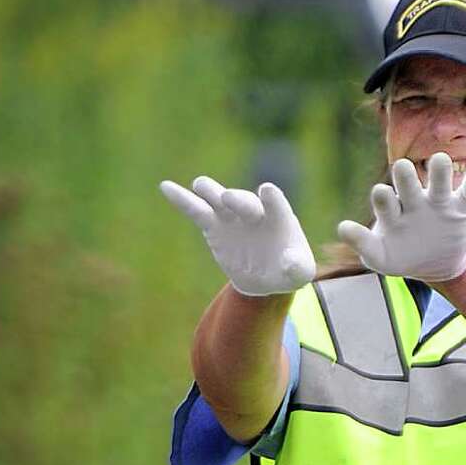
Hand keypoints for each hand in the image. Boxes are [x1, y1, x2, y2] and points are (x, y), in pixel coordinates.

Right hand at [159, 176, 314, 296]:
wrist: (265, 277)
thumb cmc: (287, 270)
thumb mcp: (299, 273)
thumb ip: (298, 268)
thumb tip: (289, 263)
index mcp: (279, 217)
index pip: (276, 204)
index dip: (271, 198)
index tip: (266, 190)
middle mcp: (254, 211)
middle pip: (244, 201)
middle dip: (237, 200)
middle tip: (228, 199)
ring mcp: (232, 215)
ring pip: (217, 198)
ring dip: (210, 191)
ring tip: (200, 187)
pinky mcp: (213, 225)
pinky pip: (196, 211)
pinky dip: (182, 199)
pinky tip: (166, 187)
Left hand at [337, 154, 465, 283]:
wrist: (433, 264)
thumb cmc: (401, 256)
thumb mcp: (380, 257)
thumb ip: (362, 243)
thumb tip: (342, 227)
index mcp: (392, 210)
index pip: (385, 200)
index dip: (383, 198)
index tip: (382, 194)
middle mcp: (413, 201)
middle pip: (409, 184)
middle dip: (405, 176)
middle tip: (402, 168)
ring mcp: (437, 203)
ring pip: (439, 182)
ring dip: (440, 171)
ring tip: (440, 161)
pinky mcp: (460, 208)